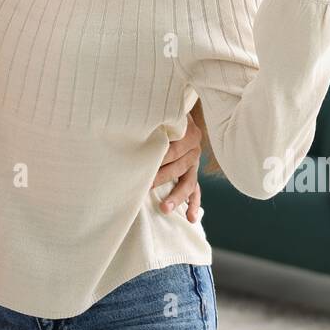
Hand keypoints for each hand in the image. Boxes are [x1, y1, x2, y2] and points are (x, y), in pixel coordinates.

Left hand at [153, 105, 203, 222]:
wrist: (179, 110)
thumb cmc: (163, 111)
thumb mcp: (162, 111)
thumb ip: (154, 118)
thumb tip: (133, 119)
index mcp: (188, 133)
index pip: (172, 149)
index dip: (158, 158)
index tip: (142, 166)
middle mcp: (194, 149)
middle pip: (178, 167)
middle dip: (161, 178)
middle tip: (146, 187)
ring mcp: (194, 163)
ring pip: (188, 182)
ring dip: (176, 197)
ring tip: (165, 209)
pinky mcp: (193, 173)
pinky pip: (196, 191)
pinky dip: (193, 204)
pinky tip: (191, 218)